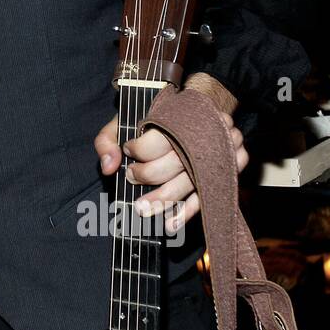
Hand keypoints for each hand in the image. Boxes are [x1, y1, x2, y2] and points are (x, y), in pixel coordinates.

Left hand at [94, 110, 247, 232]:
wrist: (199, 107)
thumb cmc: (158, 116)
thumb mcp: (128, 118)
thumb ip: (108, 140)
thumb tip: (108, 167)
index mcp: (180, 118)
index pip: (158, 141)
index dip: (139, 150)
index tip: (129, 150)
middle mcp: (202, 137)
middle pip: (174, 164)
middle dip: (147, 175)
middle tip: (132, 177)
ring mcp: (216, 157)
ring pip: (188, 183)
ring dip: (162, 200)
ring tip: (142, 208)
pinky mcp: (222, 173)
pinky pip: (205, 196)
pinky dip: (187, 212)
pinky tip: (170, 223)